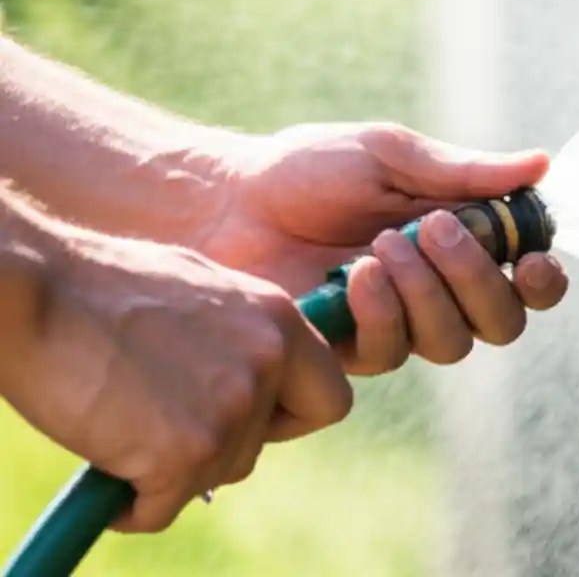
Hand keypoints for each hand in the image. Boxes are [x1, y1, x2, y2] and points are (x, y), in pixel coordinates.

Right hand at [0, 227, 351, 531]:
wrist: (31, 292)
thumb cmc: (100, 287)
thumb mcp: (201, 289)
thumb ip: (242, 332)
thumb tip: (259, 374)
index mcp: (278, 318)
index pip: (331, 398)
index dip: (290, 417)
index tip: (250, 417)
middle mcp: (268, 360)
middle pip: (262, 445)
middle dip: (219, 445)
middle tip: (163, 421)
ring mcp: (230, 407)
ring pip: (216, 473)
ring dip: (171, 467)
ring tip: (121, 424)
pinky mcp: (184, 451)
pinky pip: (163, 507)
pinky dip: (133, 503)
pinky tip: (106, 467)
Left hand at [197, 123, 568, 373]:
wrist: (228, 200)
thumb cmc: (310, 168)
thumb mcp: (390, 155)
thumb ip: (463, 172)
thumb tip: (541, 165)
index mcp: (463, 240)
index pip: (527, 279)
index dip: (544, 281)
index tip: (531, 261)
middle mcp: (442, 289)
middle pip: (502, 321)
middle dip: (478, 279)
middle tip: (433, 230)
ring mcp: (400, 323)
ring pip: (452, 342)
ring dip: (426, 292)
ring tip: (378, 246)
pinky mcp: (352, 349)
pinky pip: (392, 353)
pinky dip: (381, 312)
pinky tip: (351, 276)